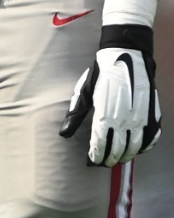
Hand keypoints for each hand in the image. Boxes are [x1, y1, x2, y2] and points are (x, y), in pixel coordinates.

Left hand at [61, 25, 161, 166]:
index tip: (92, 160)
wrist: (127, 55)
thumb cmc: (102, 74)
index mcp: (105, 113)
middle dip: (110, 158)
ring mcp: (142, 116)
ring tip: (119, 158)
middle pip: (119, 148)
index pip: (101, 143)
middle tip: (104, 162)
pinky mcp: (153, 111)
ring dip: (128, 155)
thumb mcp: (84, 92)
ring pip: (137, 145)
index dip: (96, 155)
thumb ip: (75, 114)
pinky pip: (153, 135)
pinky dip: (146, 145)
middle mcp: (125, 117)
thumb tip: (64, 133)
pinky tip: (139, 148)